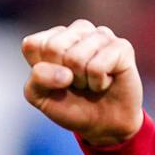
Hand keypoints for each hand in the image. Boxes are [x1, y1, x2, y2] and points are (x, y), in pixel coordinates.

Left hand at [21, 19, 143, 146]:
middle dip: (60, 76)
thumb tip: (65, 73)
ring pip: (76, 57)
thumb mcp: (40, 96)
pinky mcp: (121, 46)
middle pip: (53, 47)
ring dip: (81, 80)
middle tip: (73, 83)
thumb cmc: (68, 105)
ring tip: (89, 82)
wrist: (101, 123)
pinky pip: (98, 67)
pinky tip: (104, 82)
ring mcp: (101, 36)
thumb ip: (37, 80)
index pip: (32, 45)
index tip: (53, 81)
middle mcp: (77, 31)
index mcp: (52, 38)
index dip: (40, 71)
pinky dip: (97, 83)